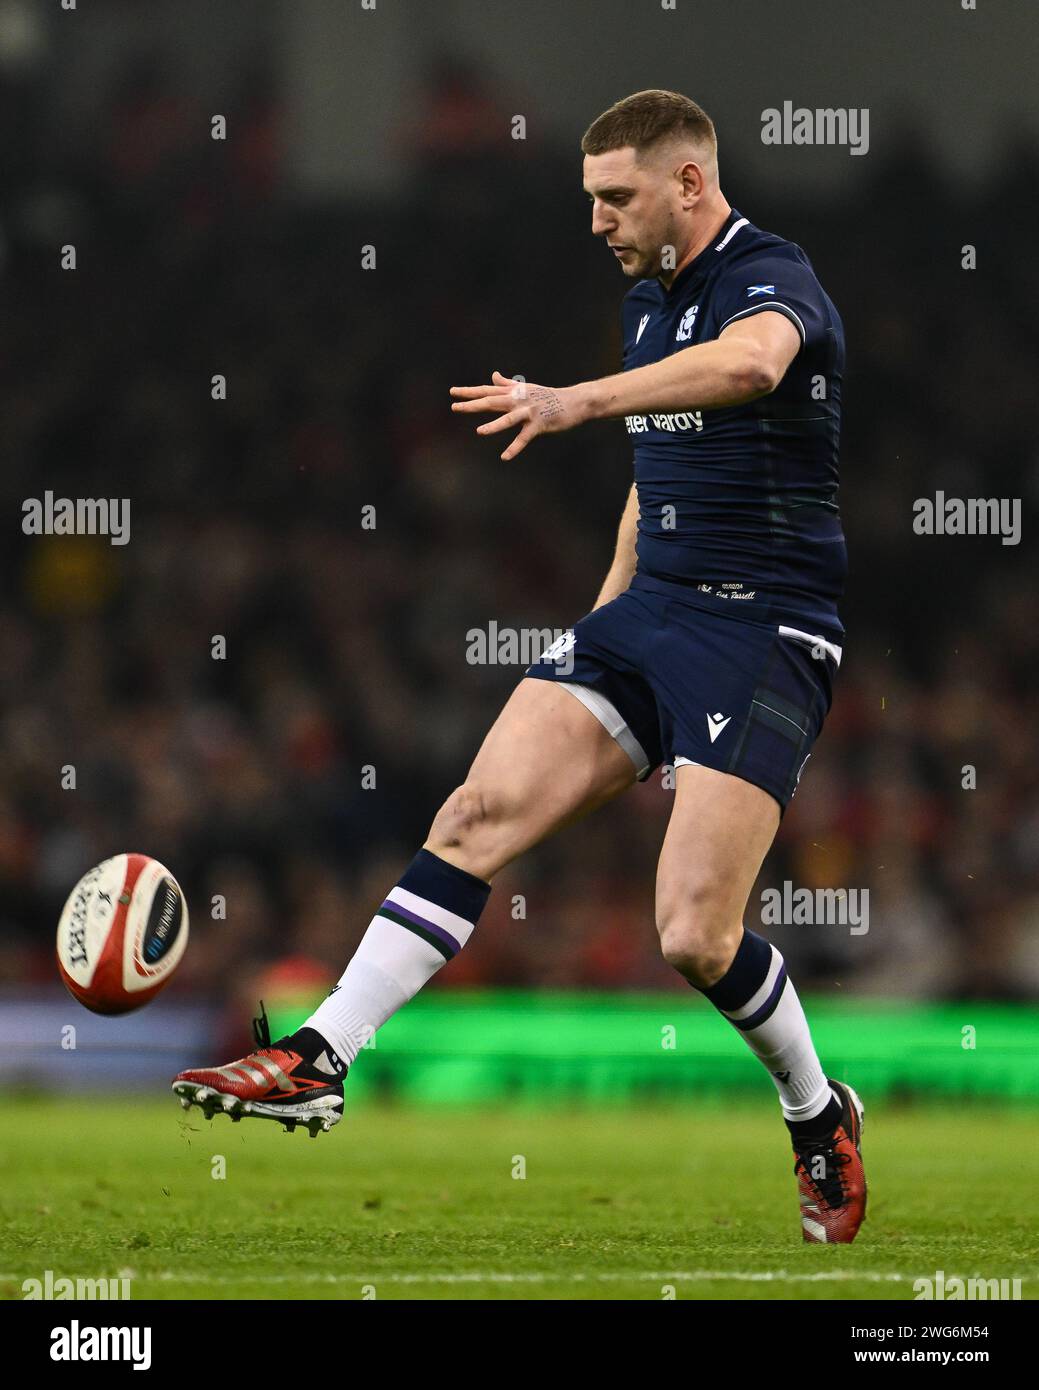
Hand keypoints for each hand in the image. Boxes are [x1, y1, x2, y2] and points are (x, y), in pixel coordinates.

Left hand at [450, 371, 587, 460]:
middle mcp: (519, 399)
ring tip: (479, 432)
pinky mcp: (540, 424)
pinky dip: (515, 447)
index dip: (470, 392)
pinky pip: (525, 437)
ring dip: (494, 425)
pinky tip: (505, 456)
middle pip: (492, 401)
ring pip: (508, 418)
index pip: (488, 390)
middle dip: (473, 404)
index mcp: (514, 392)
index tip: (452, 392)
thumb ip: (507, 383)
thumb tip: (493, 375)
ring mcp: (529, 411)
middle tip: (455, 407)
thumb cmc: (549, 397)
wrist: (575, 401)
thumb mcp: (526, 388)